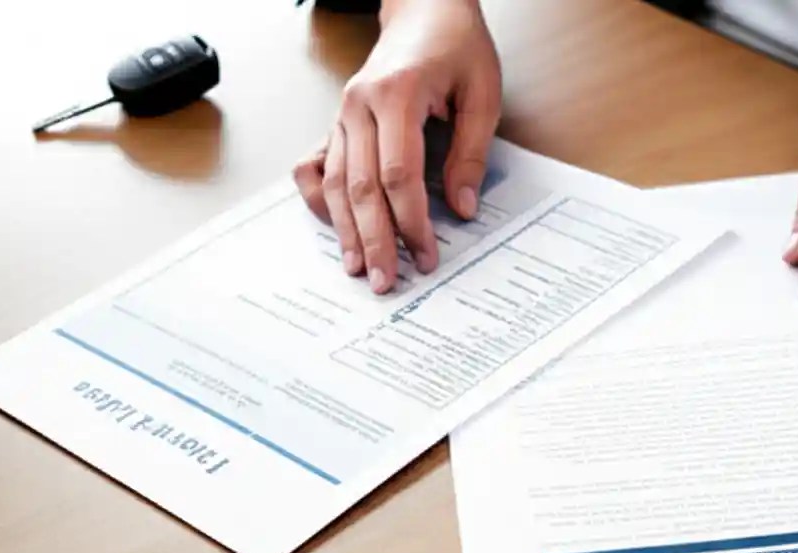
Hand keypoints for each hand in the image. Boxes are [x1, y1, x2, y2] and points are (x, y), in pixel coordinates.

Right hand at [293, 0, 500, 293]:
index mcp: (397, 94)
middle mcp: (359, 106)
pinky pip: (314, 166)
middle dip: (375, 239)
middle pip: (360, 187)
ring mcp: (342, 114)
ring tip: (359, 268)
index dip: (411, 221)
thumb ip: (471, 153)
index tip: (425, 255)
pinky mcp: (337, 122)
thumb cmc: (456, 46)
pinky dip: (320, 199)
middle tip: (386, 280)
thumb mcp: (482, 94)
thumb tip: (462, 208)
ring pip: (335, 183)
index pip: (398, 174)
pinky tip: (336, 228)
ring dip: (347, 231)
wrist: (425, 10)